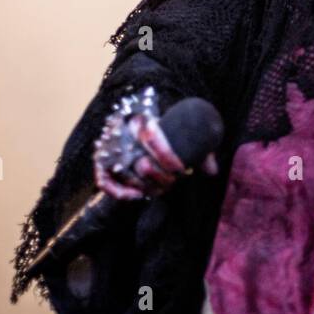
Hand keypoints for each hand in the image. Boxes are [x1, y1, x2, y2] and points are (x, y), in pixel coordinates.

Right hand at [93, 112, 216, 199]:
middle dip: (163, 177)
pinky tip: (139, 196)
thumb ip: (199, 148)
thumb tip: (212, 171)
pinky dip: (120, 193)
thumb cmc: (168, 127)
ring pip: (127, 175)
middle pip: (142, 163)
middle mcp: (121, 131)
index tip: (183, 169)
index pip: (152, 137)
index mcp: (141, 117)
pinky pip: (105, 182)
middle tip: (175, 180)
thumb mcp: (184, 131)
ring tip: (164, 188)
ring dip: (148, 187)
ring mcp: (109, 147)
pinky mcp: (101, 161)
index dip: (169, 157)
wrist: (140, 117)